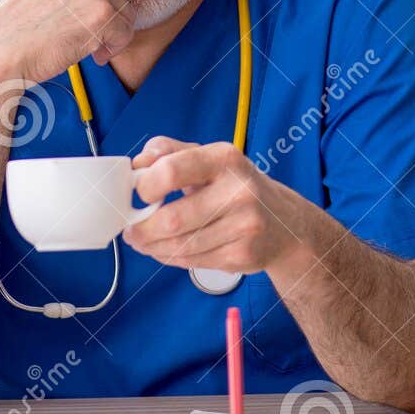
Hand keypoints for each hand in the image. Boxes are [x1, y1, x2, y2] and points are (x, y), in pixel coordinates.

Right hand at [0, 0, 137, 88]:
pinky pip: (125, 33)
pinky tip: (93, 56)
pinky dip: (114, 48)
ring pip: (124, 12)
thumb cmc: (13, 22)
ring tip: (84, 46)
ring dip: (109, 33)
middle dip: (101, 16)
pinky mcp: (103, 13)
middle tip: (79, 35)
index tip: (77, 14)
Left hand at [124, 136, 309, 275]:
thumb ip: (168, 152)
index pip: (171, 170)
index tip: (138, 193)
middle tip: (130, 230)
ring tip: (142, 241)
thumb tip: (136, 165)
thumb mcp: (208, 157)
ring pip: (180, 246)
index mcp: (225, 158)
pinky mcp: (242, 255)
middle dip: (141, 229)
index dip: (145, 185)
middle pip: (171, 218)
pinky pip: (192, 261)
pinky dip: (171, 257)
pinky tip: (167, 250)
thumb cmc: (235, 186)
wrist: (284, 223)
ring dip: (151, 247)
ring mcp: (244, 226)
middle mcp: (239, 191)